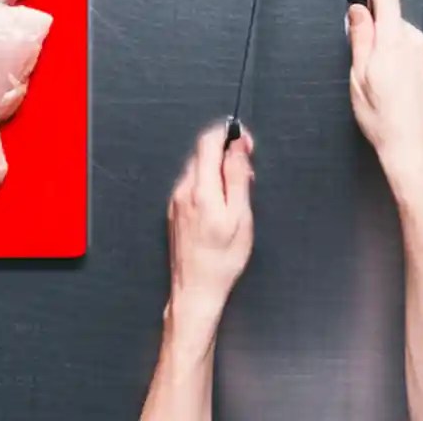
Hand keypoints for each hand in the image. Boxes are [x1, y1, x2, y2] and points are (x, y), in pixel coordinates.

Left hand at [166, 123, 254, 328]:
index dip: (228, 134)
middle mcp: (183, 190)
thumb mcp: (240, 215)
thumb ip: (237, 176)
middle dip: (226, 154)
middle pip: (202, 153)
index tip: (245, 142)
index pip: (208, 141)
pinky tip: (221, 206)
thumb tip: (237, 146)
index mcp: (200, 189)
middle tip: (247, 174)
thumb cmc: (222, 259)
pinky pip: (192, 185)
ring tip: (236, 195)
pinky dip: (208, 185)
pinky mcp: (175, 211)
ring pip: (198, 169)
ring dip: (218, 171)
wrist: (196, 289)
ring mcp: (176, 200)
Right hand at [348, 0, 422, 206]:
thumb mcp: (359, 76)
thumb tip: (357, 11)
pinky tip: (392, 84)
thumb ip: (360, 38)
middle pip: (394, 16)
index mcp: (394, 40)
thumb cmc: (382, 118)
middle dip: (376, 29)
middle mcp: (416, 42)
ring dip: (388, 46)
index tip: (360, 14)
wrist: (413, 146)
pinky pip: (412, 50)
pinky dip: (399, 58)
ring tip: (378, 77)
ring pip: (402, 34)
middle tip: (363, 59)